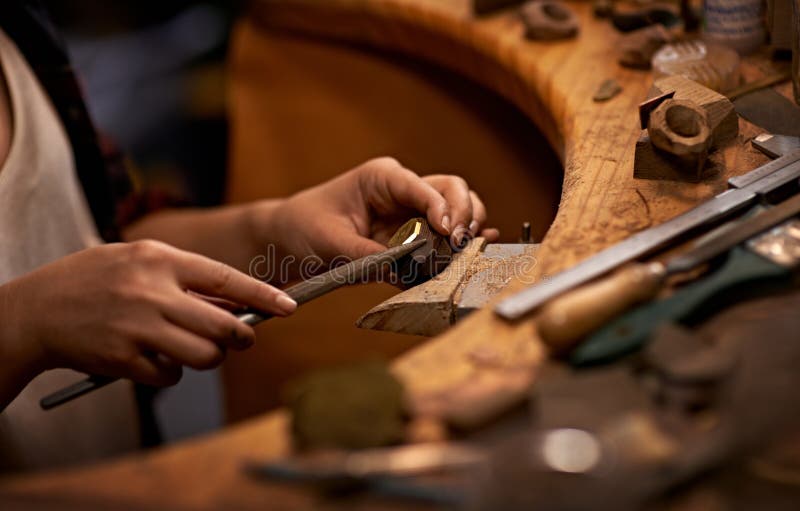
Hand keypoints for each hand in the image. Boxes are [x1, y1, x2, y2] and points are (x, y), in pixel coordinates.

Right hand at [0, 241, 296, 387]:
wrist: (34, 311)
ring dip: (208, 358)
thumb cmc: (93, 280)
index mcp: (159, 260)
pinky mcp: (123, 359)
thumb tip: (235, 305)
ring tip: (188, 347)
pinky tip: (152, 358)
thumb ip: (185, 277)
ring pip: (204, 356)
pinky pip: (170, 375)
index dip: (263, 296)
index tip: (290, 307)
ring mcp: (137, 328)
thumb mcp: (138, 260)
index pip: (226, 280)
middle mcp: (152, 293)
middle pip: (224, 326)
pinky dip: (170, 372)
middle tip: (241, 339)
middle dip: (241, 338)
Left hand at [256, 157, 498, 272]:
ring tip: (465, 255)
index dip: (443, 208)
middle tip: (460, 244)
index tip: (448, 232)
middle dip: (464, 215)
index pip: (424, 187)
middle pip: (453, 191)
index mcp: (383, 178)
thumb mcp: (331, 242)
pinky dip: (459, 249)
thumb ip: (367, 256)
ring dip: (465, 232)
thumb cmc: (304, 228)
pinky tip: (474, 256)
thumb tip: (404, 273)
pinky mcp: (413, 238)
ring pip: (457, 212)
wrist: (288, 239)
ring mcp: (411, 214)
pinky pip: (443, 241)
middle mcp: (404, 192)